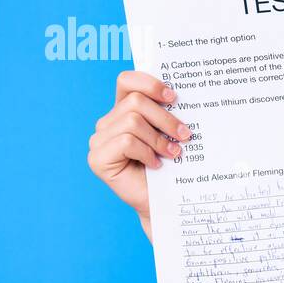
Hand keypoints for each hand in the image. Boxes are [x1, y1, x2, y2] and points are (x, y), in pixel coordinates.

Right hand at [87, 71, 191, 219]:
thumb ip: (168, 113)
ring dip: (159, 139)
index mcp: (123, 111)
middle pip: (135, 102)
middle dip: (166, 118)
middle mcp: (108, 123)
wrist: (165, 201)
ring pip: (132, 121)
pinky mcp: (97, 159)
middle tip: (186, 134)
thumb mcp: (171, 134)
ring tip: (174, 153)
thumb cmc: (171, 168)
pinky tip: (156, 165)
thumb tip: (184, 95)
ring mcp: (99, 141)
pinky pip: (126, 142)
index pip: (127, 81)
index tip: (174, 97)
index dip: (149, 83)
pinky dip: (146, 152)